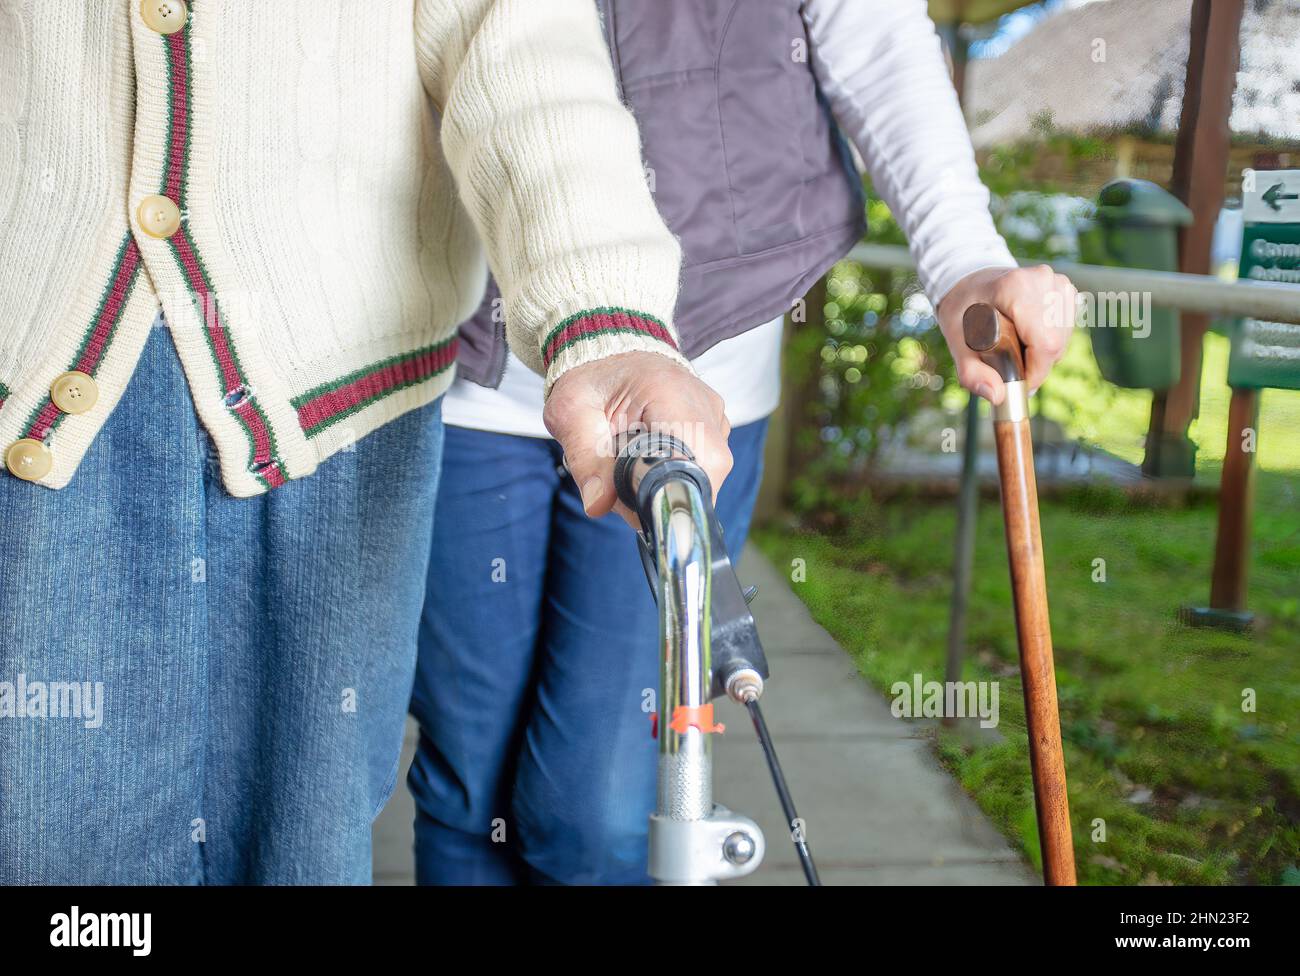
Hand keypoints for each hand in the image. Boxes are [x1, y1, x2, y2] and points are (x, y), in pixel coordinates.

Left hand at [544, 351, 731, 525]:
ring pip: (703, 477)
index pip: (691, 465)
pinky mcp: (715, 424)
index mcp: (669, 396)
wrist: (610, 350)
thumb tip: (598, 505)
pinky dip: (673, 471)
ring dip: (665, 484)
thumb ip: (585, 458)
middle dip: (659, 494)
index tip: (629, 498)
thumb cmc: (590, 378)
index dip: (663, 494)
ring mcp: (715, 415)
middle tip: (619, 480)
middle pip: (701, 478)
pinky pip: (703, 465)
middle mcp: (704, 405)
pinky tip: (648, 454)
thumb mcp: (572, 413)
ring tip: (630, 460)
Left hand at [936, 265, 1077, 403]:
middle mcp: (1041, 280)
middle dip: (1037, 364)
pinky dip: (1050, 339)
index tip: (1019, 383)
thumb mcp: (955, 341)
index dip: (1036, 370)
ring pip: (1064, 337)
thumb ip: (972, 373)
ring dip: (1044, 353)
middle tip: (1011, 363)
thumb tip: (996, 396)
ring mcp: (1056, 282)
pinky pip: (1067, 328)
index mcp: (1014, 288)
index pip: (1045, 342)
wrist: (970, 282)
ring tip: (1016, 345)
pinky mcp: (1065, 288)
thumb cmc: (962, 310)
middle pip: (1056, 342)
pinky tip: (1028, 333)